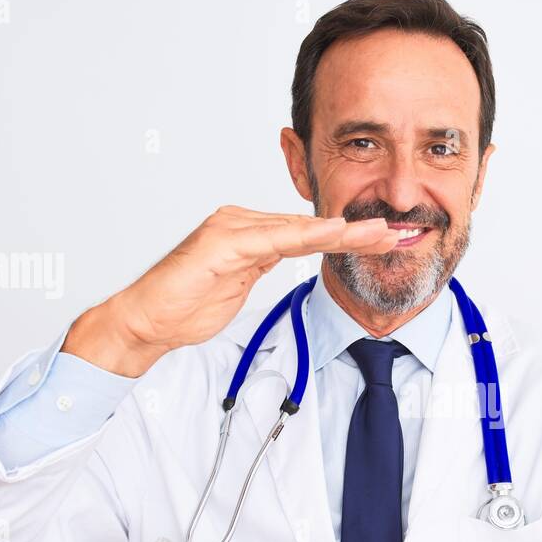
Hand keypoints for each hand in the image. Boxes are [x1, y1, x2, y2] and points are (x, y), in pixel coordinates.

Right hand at [63, 206, 399, 376]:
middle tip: (397, 232)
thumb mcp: (237, 285)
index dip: (346, 236)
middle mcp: (241, 222)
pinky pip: (274, 239)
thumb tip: (286, 255)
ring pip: (298, 228)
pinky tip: (336, 234)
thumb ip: (261, 265)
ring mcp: (231, 229)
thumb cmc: (184, 306)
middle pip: (309, 225)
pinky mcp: (222, 244)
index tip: (382, 241)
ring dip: (342, 231)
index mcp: (247, 231)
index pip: (306, 232)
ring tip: (380, 233)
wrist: (145, 320)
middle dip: (355, 230)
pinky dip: (307, 236)